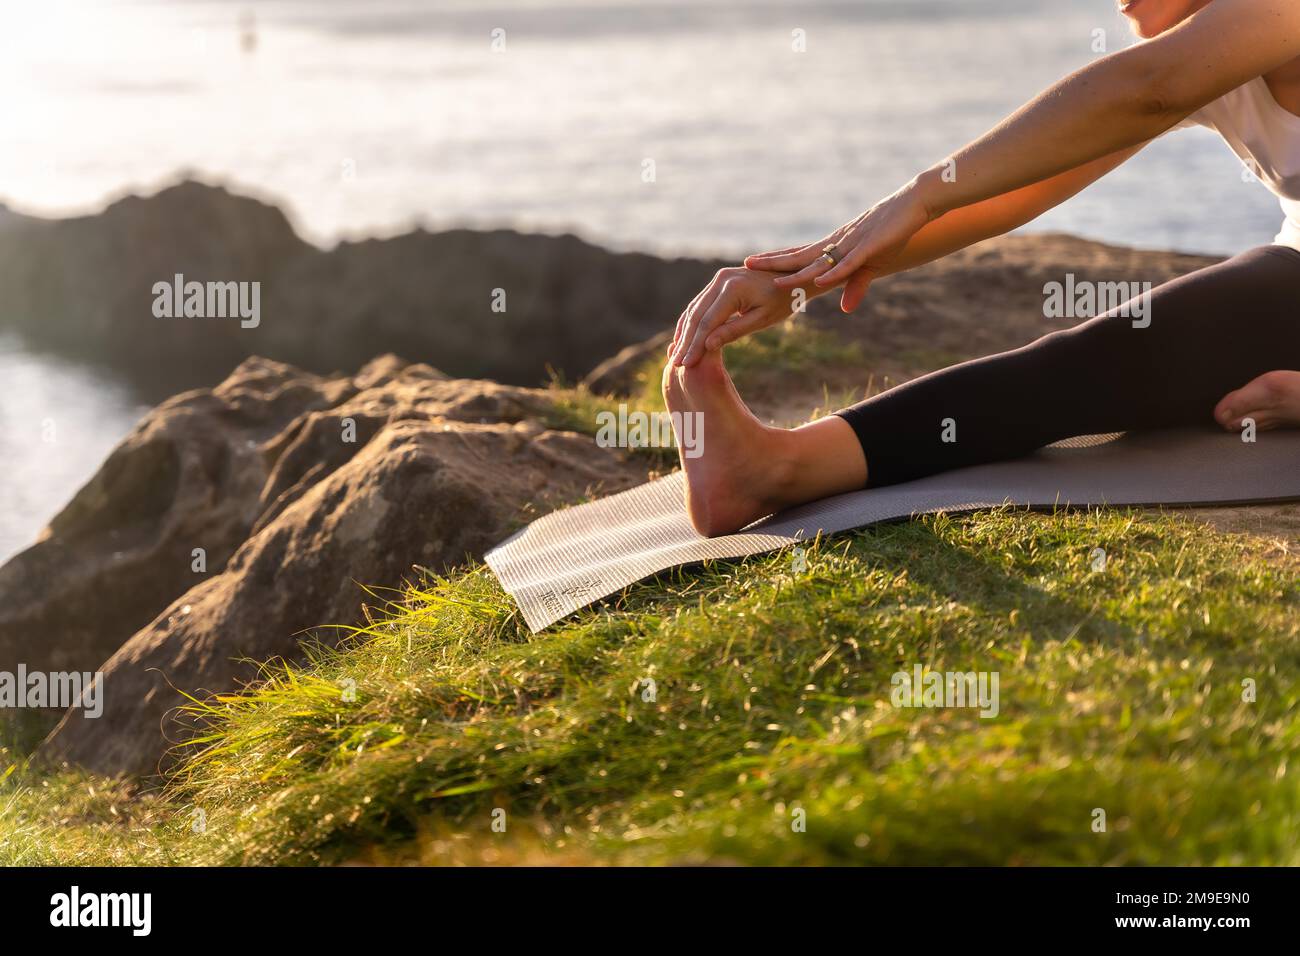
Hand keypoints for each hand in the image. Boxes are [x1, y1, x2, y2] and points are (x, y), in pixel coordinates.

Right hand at [668, 267, 818, 366]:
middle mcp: (721, 279)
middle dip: (685, 342)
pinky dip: (691, 322)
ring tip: (676, 355)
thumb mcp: (762, 319)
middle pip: (696, 316)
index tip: (685, 365)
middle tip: (675, 364)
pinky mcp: (719, 281)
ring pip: (695, 309)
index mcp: (732, 288)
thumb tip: (708, 345)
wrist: (795, 275)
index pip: (707, 323)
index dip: (695, 345)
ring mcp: (718, 278)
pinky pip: (700, 304)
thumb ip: (734, 331)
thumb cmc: (783, 300)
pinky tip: (684, 338)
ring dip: (684, 333)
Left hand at [745, 183, 932, 312]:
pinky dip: (833, 272)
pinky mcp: (870, 247)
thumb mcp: (871, 265)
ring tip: (774, 280)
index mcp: (834, 246)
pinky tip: (817, 279)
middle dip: (773, 262)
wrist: (914, 205)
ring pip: (819, 261)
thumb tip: (845, 310)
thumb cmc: (891, 233)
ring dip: (797, 272)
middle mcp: (837, 243)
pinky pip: (848, 263)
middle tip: (745, 265)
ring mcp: (852, 244)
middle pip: (800, 255)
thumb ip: (855, 286)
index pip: (798, 255)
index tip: (752, 264)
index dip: (776, 260)